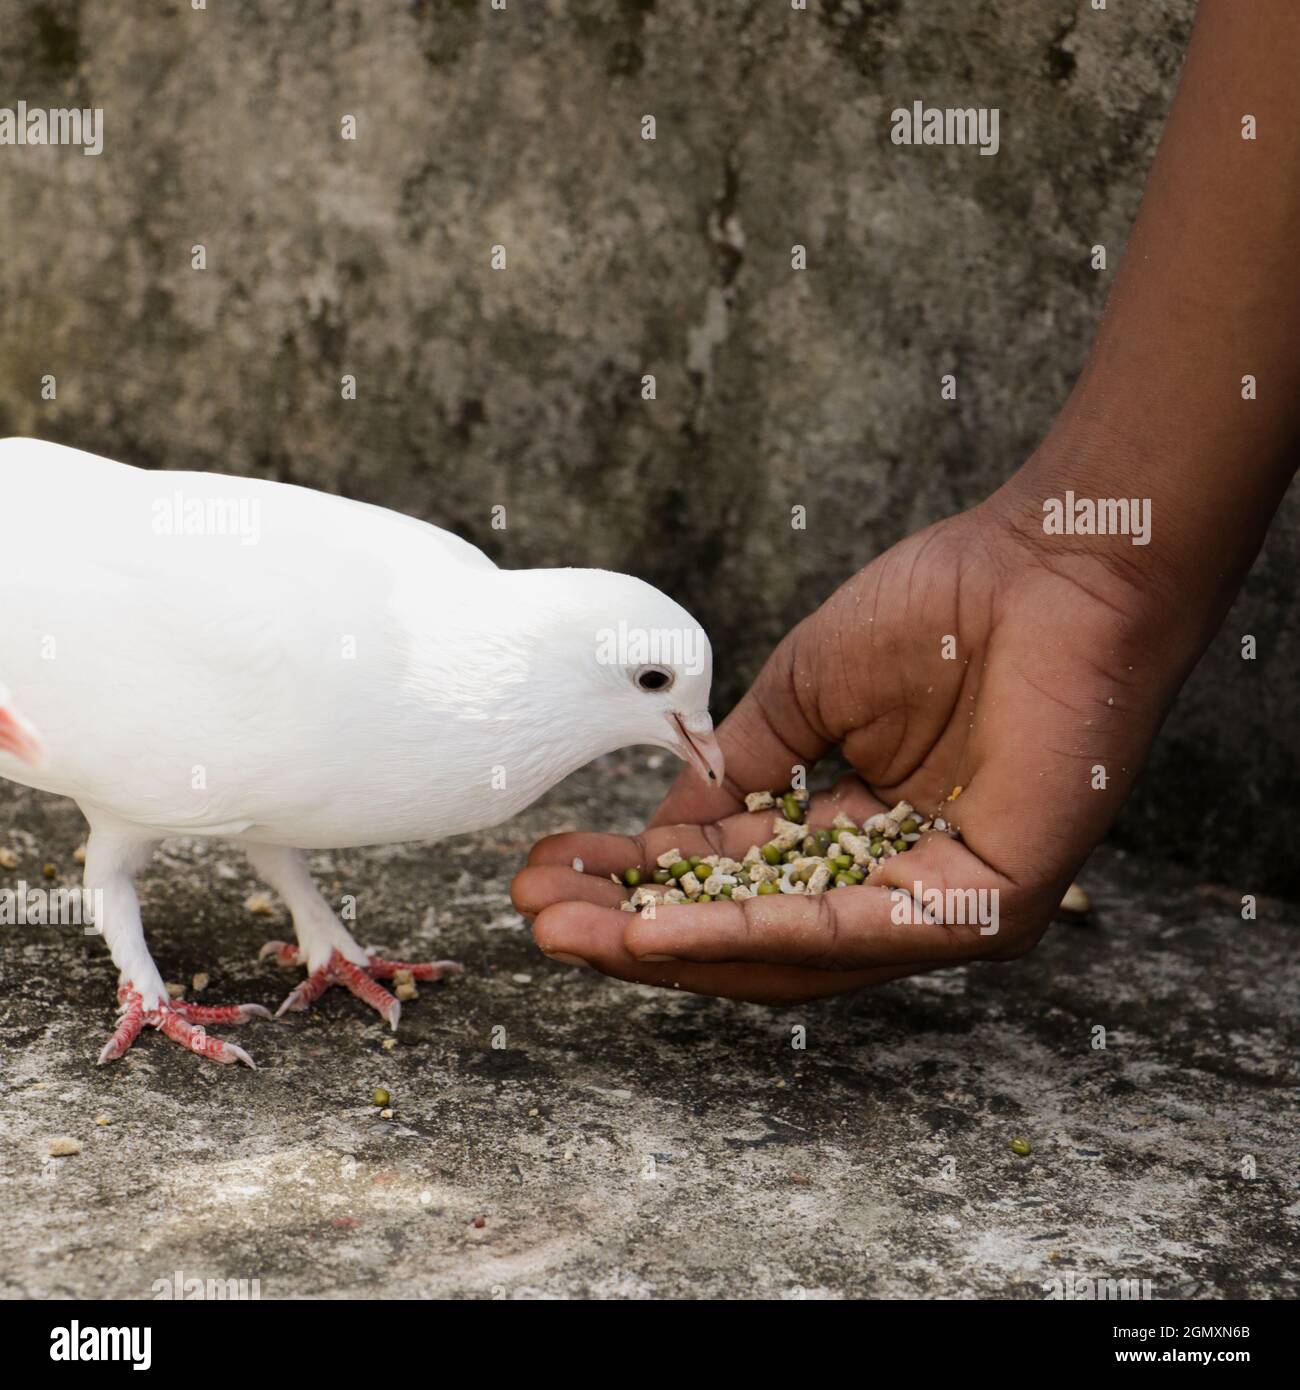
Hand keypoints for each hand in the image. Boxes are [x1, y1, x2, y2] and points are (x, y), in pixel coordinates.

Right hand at [511, 471, 1202, 1002]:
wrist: (1051, 563)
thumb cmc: (944, 613)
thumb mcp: (803, 698)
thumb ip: (737, 770)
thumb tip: (659, 833)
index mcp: (861, 837)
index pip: (736, 882)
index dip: (641, 884)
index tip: (551, 874)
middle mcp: (900, 885)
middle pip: (750, 935)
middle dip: (640, 931)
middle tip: (540, 922)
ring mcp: (946, 905)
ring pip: (791, 951)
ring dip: (677, 946)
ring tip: (580, 935)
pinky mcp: (990, 906)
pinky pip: (856, 930)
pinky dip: (756, 931)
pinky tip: (669, 931)